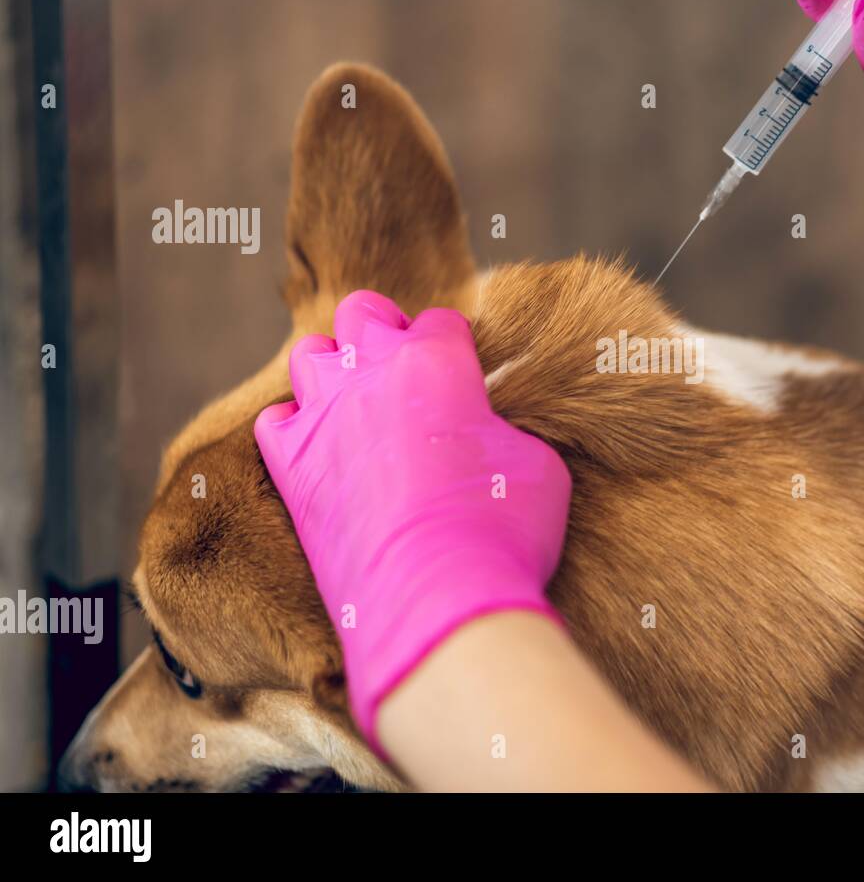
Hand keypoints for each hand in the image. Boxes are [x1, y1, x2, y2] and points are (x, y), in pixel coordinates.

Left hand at [255, 290, 571, 745]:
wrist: (437, 601)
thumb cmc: (504, 529)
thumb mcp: (538, 464)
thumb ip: (501, 431)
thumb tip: (487, 435)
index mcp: (436, 360)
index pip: (441, 321)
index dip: (458, 346)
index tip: (468, 376)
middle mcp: (372, 373)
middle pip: (363, 313)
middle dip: (386, 331)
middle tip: (410, 374)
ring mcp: (325, 418)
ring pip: (310, 356)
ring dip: (336, 370)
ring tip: (363, 405)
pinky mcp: (293, 470)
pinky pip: (275, 422)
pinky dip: (297, 429)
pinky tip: (325, 451)